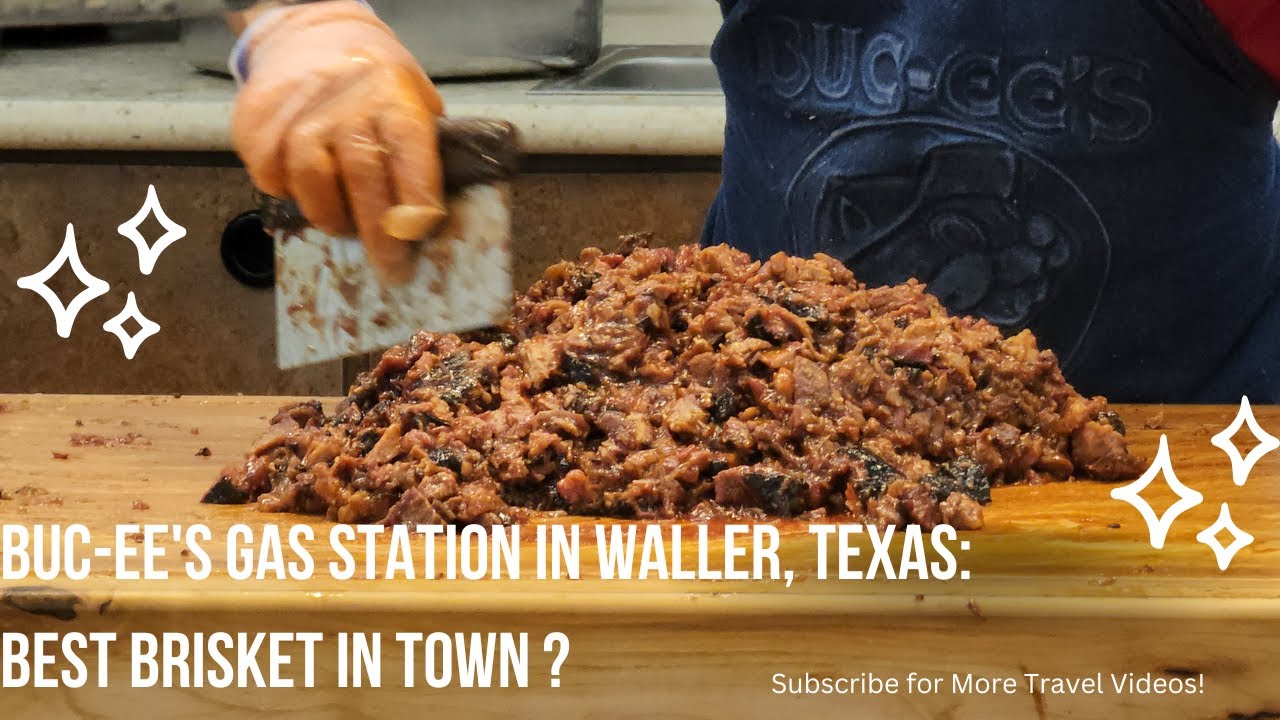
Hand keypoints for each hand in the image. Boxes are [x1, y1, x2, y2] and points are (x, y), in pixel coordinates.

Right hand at [230, 0, 445, 283]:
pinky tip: (304, 188)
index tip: (418, 232)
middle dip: (377, 231)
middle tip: (389, 267)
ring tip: (342, 225)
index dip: (415, 196)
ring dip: (330, 216)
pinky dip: (288, 194)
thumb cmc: (371, 83)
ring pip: (311, 181)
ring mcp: (297, 111)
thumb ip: (423, 148)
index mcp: (393, 96)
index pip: (408, 150)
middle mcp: (344, 101)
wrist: (308, 36)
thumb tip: (425, 218)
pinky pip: (272, 177)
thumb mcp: (413, 97)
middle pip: (361, 174)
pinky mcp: (258, 122)